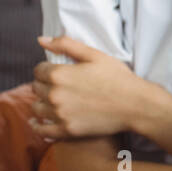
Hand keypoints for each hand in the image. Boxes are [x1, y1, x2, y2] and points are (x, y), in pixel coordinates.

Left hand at [30, 35, 150, 138]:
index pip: (38, 70)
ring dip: (42, 103)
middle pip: (36, 88)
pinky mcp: (66, 131)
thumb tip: (41, 40)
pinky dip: (38, 125)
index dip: (46, 69)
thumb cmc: (118, 78)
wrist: (136, 105)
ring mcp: (60, 115)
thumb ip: (66, 45)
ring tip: (54, 102)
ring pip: (37, 108)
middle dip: (44, 85)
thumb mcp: (95, 55)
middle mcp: (55, 95)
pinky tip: (39, 122)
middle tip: (59, 86)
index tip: (56, 72)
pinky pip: (41, 130)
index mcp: (59, 74)